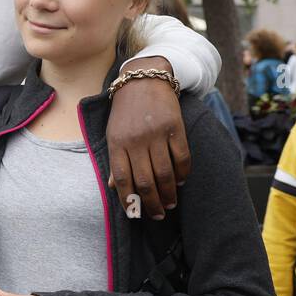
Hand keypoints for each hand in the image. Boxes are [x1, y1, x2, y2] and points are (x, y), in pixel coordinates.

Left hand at [106, 58, 189, 221]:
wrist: (144, 80)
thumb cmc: (125, 112)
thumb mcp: (113, 134)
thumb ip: (116, 160)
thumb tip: (116, 188)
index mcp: (117, 143)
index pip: (122, 179)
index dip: (129, 200)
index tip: (135, 214)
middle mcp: (136, 141)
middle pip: (145, 181)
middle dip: (151, 203)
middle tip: (157, 215)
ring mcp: (156, 134)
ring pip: (165, 173)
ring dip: (169, 192)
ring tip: (170, 203)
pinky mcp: (175, 128)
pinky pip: (182, 157)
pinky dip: (182, 173)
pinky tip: (181, 182)